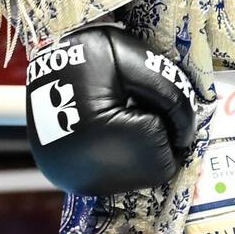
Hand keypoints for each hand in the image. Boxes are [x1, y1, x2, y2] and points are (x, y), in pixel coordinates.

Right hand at [26, 22, 198, 194]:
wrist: (47, 54)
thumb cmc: (95, 52)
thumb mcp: (141, 62)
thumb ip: (173, 97)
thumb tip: (187, 136)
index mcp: (101, 140)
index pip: (166, 153)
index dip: (170, 123)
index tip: (151, 98)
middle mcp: (84, 172)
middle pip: (153, 170)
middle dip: (158, 138)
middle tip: (138, 105)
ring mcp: (74, 180)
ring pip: (135, 176)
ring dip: (141, 149)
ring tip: (122, 114)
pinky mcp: (68, 179)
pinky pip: (113, 175)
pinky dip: (121, 154)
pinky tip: (109, 128)